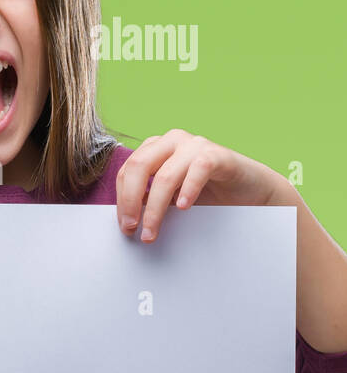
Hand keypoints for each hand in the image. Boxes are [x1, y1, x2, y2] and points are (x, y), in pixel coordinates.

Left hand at [116, 128, 284, 241]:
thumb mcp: (171, 196)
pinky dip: (188, 190)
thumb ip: (149, 198)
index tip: (125, 226)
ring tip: (152, 231)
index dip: (121, 199)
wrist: (251, 190)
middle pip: (138, 167)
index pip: (127, 171)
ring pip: (164, 176)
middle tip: (131, 228)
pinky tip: (183, 208)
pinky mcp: (219, 155)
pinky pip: (198, 170)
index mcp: (155, 147)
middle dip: (130, 201)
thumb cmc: (208, 193)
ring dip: (155, 209)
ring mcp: (195, 144)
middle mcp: (172, 140)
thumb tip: (125, 218)